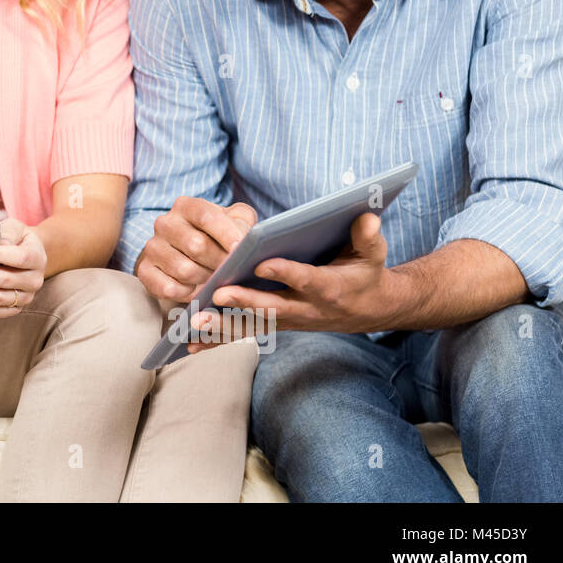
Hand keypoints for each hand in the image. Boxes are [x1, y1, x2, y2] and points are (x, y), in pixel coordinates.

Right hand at [136, 197, 256, 303]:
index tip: (241, 251)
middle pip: (196, 246)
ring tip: (214, 281)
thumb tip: (248, 239)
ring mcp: (152, 247)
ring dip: (204, 280)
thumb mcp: (234, 222)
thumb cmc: (216, 237)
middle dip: (219, 263)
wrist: (187, 256)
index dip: (226, 234)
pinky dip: (186, 294)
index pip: (207, 216)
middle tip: (232, 273)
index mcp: (186, 206)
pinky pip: (167, 287)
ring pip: (183, 270)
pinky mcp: (144, 270)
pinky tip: (194, 290)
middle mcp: (165, 223)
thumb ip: (244, 223)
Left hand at [186, 211, 390, 350]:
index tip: (261, 264)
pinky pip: (246, 334)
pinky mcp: (277, 325)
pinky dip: (219, 340)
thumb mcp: (372, 255)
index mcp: (329, 287)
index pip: (306, 279)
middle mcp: (306, 308)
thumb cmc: (366, 273)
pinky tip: (190, 344)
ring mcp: (289, 320)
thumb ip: (367, 238)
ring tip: (194, 324)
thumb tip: (366, 217)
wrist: (369, 309)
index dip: (285, 272)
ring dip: (223, 326)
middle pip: (273, 307)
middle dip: (244, 301)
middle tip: (217, 293)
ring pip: (253, 325)